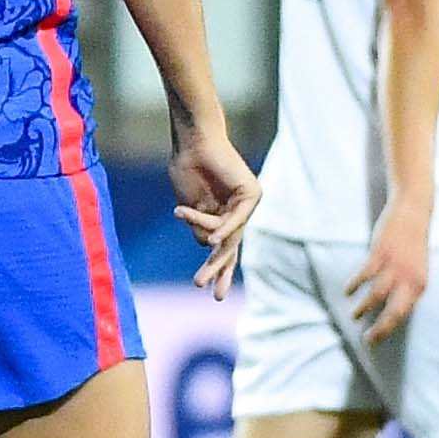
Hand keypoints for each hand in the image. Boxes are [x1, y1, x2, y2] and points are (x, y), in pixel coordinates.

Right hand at [171, 132, 257, 299]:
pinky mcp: (252, 194)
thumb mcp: (189, 207)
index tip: (207, 289)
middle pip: (230, 247)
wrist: (192, 141)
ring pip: (229, 236)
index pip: (222, 246)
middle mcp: (237, 211)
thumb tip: (208, 247)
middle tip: (216, 296)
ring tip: (200, 278)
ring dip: (214, 254)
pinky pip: (236, 219)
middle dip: (220, 271)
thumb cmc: (186, 168)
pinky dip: (223, 229)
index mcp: (221, 214)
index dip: (216, 268)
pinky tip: (213, 240)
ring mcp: (246, 203)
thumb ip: (199, 227)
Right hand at [346, 195, 434, 338]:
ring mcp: (396, 265)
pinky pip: (365, 274)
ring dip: (364, 308)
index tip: (376, 338)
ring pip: (377, 295)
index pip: (404, 314)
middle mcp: (410, 278)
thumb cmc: (412, 243)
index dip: (389, 328)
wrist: (413, 211)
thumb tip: (392, 307)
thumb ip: (407, 286)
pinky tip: (347, 291)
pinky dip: (355, 284)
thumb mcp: (416, 268)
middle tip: (367, 339)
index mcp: (420, 285)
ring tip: (353, 316)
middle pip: (394, 312)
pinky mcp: (381, 252)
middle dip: (380, 328)